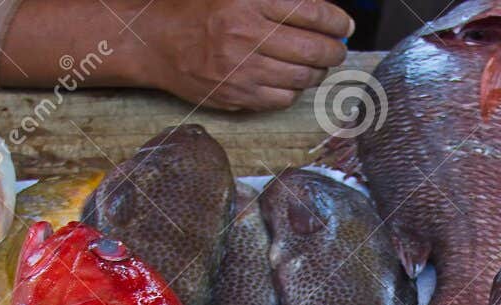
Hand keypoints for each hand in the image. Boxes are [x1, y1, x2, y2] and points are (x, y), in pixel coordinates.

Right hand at [4, 0, 352, 110]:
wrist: (156, 42)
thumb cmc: (198, 12)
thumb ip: (274, 0)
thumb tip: (318, 12)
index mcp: (249, 0)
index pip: (310, 11)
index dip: (336, 21)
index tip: (344, 26)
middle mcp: (248, 34)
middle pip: (314, 48)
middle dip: (333, 50)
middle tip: (336, 49)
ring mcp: (243, 68)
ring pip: (303, 76)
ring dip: (315, 72)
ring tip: (313, 65)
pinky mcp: (238, 95)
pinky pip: (283, 98)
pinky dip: (292, 90)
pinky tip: (287, 80)